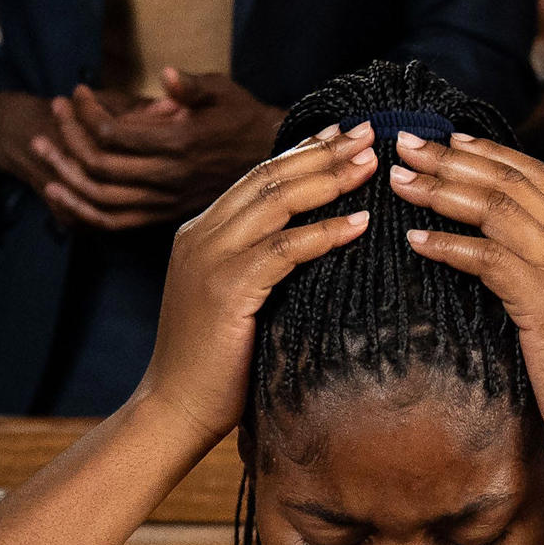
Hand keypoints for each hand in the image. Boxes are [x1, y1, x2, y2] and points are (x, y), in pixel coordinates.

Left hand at [53, 70, 285, 226]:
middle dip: (68, 135)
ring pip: (99, 197)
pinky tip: (59, 191)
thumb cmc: (242, 117)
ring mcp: (163, 201)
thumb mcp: (223, 91)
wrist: (271, 160)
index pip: (116, 133)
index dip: (88, 112)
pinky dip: (81, 210)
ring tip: (41, 147)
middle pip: (100, 164)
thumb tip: (167, 74)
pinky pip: (113, 222)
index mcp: (181, 144)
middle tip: (54, 110)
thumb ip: (192, 86)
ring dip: (64, 173)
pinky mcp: (162, 215)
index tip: (78, 92)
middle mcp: (168, 177)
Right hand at [134, 122, 381, 449]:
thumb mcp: (235, 300)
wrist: (173, 411)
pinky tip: (359, 224)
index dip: (303, 151)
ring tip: (370, 165)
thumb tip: (313, 245)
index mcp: (201, 234)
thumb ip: (260, 266)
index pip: (257, 177)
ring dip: (328, 178)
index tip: (343, 134)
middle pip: (269, 176)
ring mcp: (209, 259)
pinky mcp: (225, 289)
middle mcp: (201, 236)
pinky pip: (284, 249)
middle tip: (367, 133)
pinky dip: (324, 232)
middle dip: (322, 152)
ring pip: (276, 200)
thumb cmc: (214, 366)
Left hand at [381, 130, 543, 454]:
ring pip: (497, 209)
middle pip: (510, 182)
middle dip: (454, 160)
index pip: (537, 176)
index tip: (450, 140)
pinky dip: (449, 244)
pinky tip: (415, 240)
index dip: (491, 153)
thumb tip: (501, 260)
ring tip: (401, 182)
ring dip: (443, 191)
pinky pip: (487, 258)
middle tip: (408, 144)